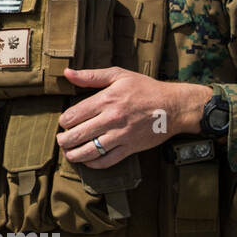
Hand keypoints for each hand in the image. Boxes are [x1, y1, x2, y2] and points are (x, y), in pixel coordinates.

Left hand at [56, 67, 212, 168]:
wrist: (174, 106)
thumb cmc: (145, 89)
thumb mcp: (119, 75)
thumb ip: (91, 76)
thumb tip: (67, 73)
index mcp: (106, 100)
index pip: (72, 115)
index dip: (63, 121)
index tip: (64, 122)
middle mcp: (111, 119)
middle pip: (76, 135)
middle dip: (63, 140)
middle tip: (61, 140)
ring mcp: (121, 135)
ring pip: (89, 151)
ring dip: (73, 154)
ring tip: (69, 153)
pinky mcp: (130, 148)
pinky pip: (107, 161)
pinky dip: (93, 163)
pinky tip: (87, 160)